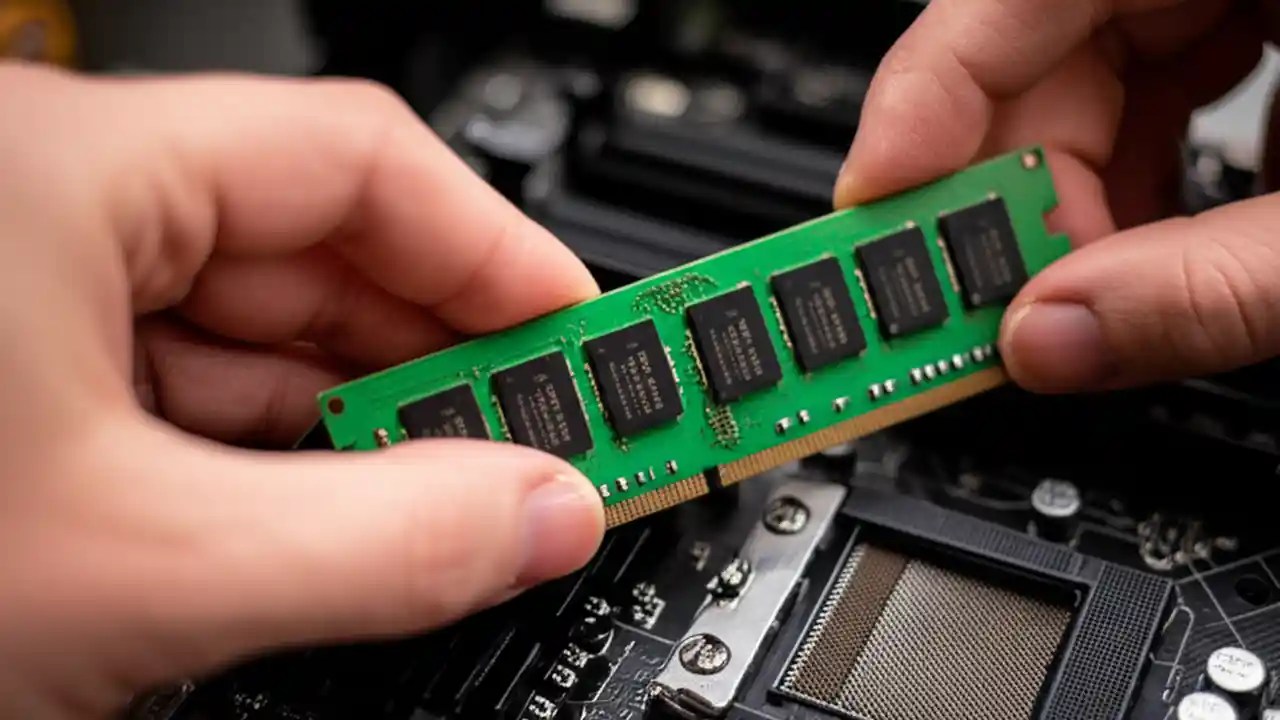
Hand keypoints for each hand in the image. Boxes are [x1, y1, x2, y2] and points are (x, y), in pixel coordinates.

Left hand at [0, 63, 603, 717]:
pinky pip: (190, 370)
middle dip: (438, 356)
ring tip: (453, 484)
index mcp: (58, 171)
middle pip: (319, 243)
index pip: (361, 159)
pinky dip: (275, 438)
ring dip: (363, 411)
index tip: (583, 336)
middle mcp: (43, 197)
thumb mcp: (144, 570)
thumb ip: (383, 543)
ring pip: (256, 318)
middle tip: (539, 437)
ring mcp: (25, 276)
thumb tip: (540, 512)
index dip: (500, 254)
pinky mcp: (20, 357)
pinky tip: (333, 500)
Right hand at [837, 0, 1279, 390]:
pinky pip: (1151, 97)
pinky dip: (1128, 190)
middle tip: (978, 301)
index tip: (873, 214)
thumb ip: (1208, 289)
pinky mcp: (1254, 29)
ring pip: (1089, 86)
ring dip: (1068, 210)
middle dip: (1007, 195)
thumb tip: (1048, 342)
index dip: (922, 101)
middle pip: (1041, 57)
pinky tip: (1137, 257)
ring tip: (1065, 299)